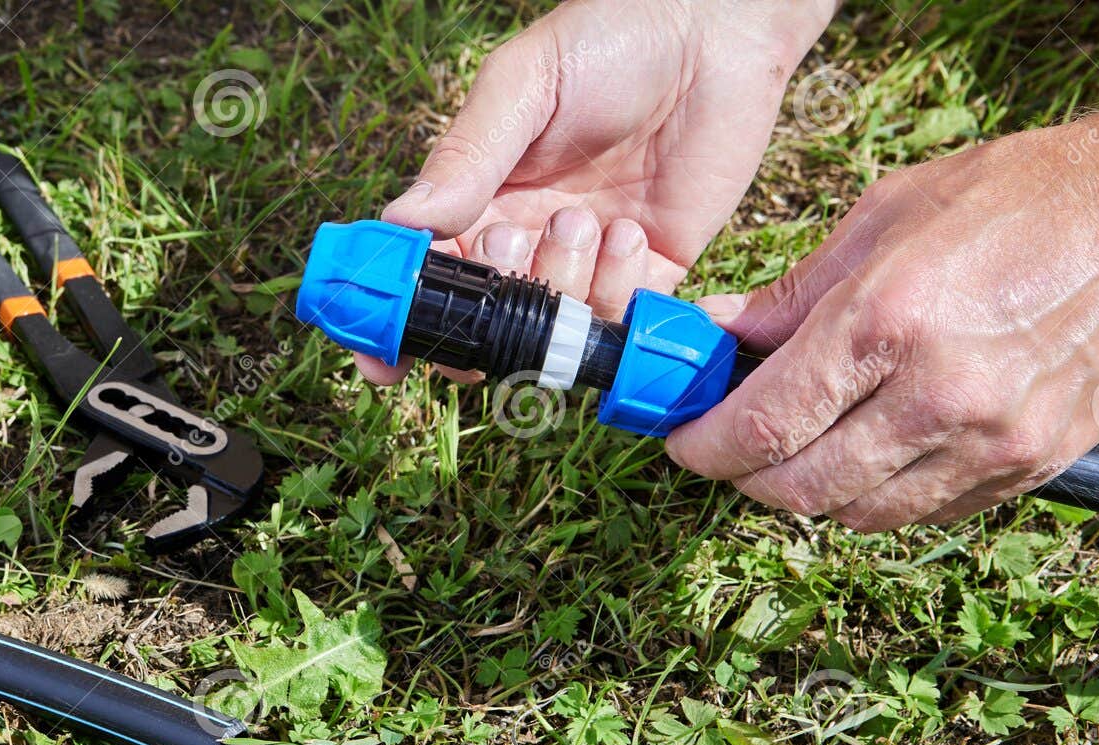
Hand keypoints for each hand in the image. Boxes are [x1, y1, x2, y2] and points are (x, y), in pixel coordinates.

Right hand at [356, 0, 836, 384]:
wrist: (714, 30)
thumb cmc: (610, 39)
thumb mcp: (523, 87)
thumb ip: (467, 156)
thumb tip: (403, 223)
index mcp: (480, 197)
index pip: (429, 276)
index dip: (402, 324)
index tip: (383, 359)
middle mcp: (529, 238)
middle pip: (486, 321)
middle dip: (488, 310)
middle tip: (508, 245)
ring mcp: (589, 260)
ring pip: (553, 326)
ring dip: (560, 286)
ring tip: (585, 220)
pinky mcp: (652, 268)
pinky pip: (622, 319)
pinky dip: (619, 291)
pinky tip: (631, 232)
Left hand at [665, 99, 1098, 530]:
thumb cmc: (1024, 199)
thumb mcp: (888, 216)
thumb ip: (793, 293)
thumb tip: (718, 335)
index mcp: (885, 323)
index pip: (762, 425)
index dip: (703, 447)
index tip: (682, 442)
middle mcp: (935, 396)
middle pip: (798, 488)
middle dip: (742, 478)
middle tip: (724, 452)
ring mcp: (988, 442)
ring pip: (857, 516)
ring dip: (808, 495)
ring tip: (792, 453)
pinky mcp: (1028, 467)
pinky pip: (923, 515)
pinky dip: (877, 500)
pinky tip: (865, 458)